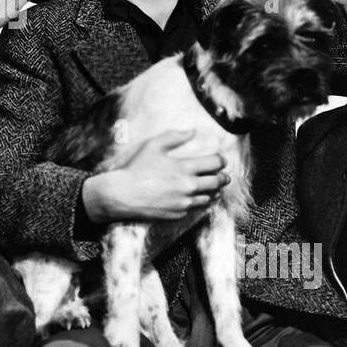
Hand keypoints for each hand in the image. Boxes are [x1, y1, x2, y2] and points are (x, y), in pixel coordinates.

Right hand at [82, 129, 228, 224]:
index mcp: (185, 168)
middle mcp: (188, 186)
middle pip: (217, 182)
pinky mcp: (178, 214)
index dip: (221, 160)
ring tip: (213, 188)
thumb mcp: (153, 146)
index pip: (214, 163)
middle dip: (224, 178)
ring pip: (209, 198)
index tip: (221, 160)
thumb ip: (174, 137)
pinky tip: (197, 198)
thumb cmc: (136, 169)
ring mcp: (184, 202)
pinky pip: (195, 209)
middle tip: (224, 176)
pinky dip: (199, 202)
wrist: (122, 195)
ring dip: (214, 191)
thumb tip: (192, 132)